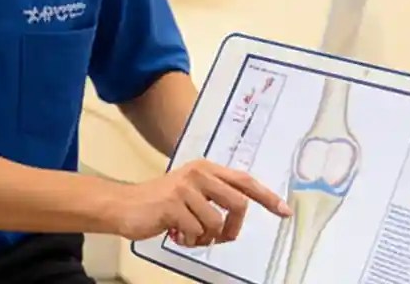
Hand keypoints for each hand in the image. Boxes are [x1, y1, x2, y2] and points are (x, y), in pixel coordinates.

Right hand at [113, 159, 291, 246]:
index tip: (284, 211)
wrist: (125, 206)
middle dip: (233, 228)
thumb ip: (215, 196)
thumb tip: (240, 213)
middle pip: (238, 204)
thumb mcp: (191, 191)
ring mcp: (185, 188)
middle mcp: (198, 174)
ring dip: (206, 237)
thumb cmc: (160, 203)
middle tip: (221, 237)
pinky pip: (197, 232)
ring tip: (188, 233)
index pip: (245, 180)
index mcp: (206, 169)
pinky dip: (189, 240)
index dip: (267, 196)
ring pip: (217, 223)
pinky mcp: (173, 205)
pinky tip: (175, 233)